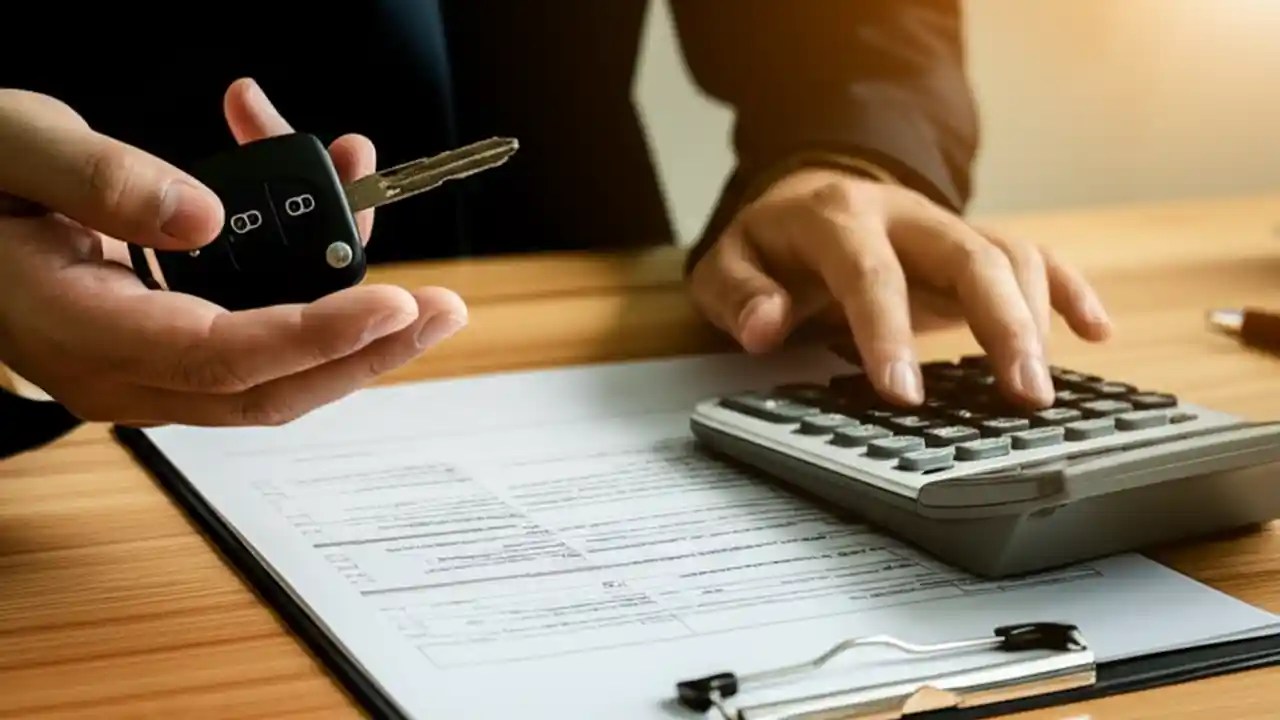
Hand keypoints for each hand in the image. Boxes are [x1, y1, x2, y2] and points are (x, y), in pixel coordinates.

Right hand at [0, 79, 466, 426]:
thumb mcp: (14, 149)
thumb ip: (103, 181)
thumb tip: (204, 217)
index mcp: (79, 331)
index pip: (222, 358)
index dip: (316, 336)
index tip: (393, 304)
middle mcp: (122, 372)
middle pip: (270, 389)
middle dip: (368, 352)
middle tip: (446, 309)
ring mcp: (147, 371)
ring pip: (273, 372)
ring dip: (346, 315)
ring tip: (384, 224)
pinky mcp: (168, 349)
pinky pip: (256, 341)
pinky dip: (307, 294)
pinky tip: (333, 233)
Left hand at [688, 167, 1111, 407]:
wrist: (804, 198)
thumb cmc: (770, 245)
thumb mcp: (727, 265)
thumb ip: (738, 295)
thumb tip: (764, 327)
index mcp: (836, 219)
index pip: (870, 272)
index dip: (888, 331)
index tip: (904, 395)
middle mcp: (903, 216)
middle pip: (969, 256)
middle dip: (1002, 323)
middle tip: (1023, 396)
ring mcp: (944, 227)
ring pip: (1009, 255)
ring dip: (1038, 317)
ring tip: (1041, 391)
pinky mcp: (971, 244)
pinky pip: (1035, 255)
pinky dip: (1069, 290)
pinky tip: (1097, 332)